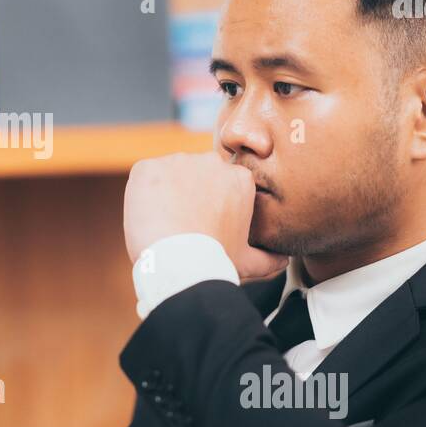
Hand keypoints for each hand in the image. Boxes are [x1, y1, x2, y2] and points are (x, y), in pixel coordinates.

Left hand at [123, 151, 288, 280]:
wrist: (180, 264)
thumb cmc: (216, 263)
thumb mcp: (250, 261)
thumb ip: (268, 257)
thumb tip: (283, 261)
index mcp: (238, 179)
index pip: (220, 183)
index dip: (209, 204)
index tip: (203, 223)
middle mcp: (210, 162)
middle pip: (195, 175)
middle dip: (189, 194)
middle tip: (183, 224)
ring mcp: (177, 161)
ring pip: (169, 174)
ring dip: (165, 193)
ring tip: (165, 223)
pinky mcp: (147, 167)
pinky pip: (144, 176)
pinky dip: (142, 194)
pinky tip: (148, 216)